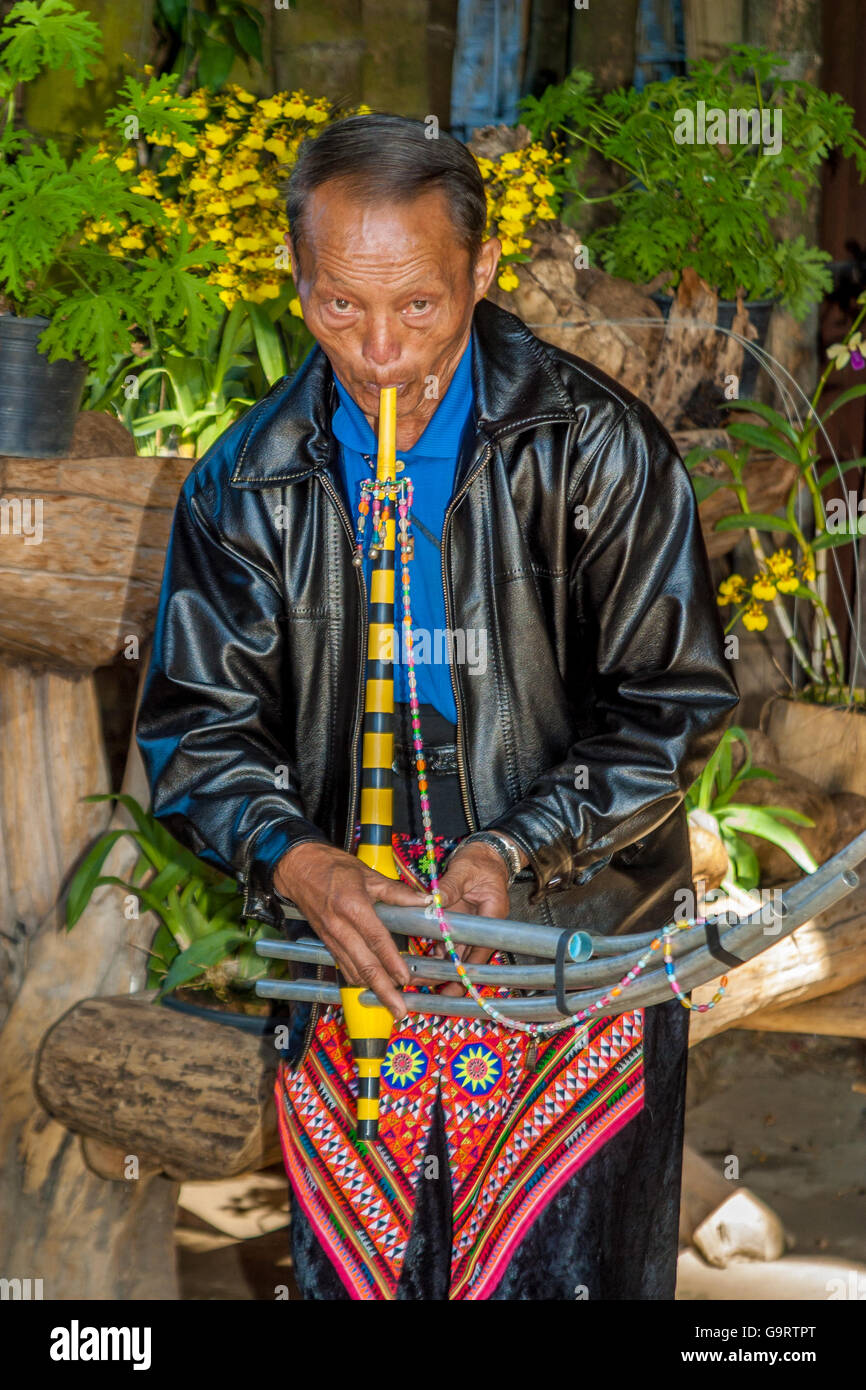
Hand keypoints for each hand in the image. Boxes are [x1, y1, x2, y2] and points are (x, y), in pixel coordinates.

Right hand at [274, 842, 427, 1020]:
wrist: (298, 868)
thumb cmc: (334, 868)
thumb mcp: (369, 874)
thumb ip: (398, 892)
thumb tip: (426, 901)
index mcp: (354, 907)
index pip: (377, 940)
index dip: (392, 962)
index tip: (406, 979)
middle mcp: (341, 927)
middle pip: (365, 966)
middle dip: (384, 991)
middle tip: (399, 1010)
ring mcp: (331, 938)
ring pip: (353, 971)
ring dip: (372, 990)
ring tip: (391, 1004)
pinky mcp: (326, 943)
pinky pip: (344, 967)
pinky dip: (358, 980)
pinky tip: (371, 988)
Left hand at [430, 841, 512, 996]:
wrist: (485, 852)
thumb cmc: (480, 860)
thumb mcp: (464, 870)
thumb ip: (450, 886)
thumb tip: (434, 900)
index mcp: (493, 914)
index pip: (482, 947)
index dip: (470, 967)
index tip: (458, 981)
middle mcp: (484, 924)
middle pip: (471, 956)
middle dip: (456, 975)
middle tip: (441, 992)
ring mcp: (473, 924)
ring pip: (460, 952)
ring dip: (445, 966)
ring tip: (427, 981)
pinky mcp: (461, 920)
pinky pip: (451, 940)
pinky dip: (439, 951)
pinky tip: (426, 961)